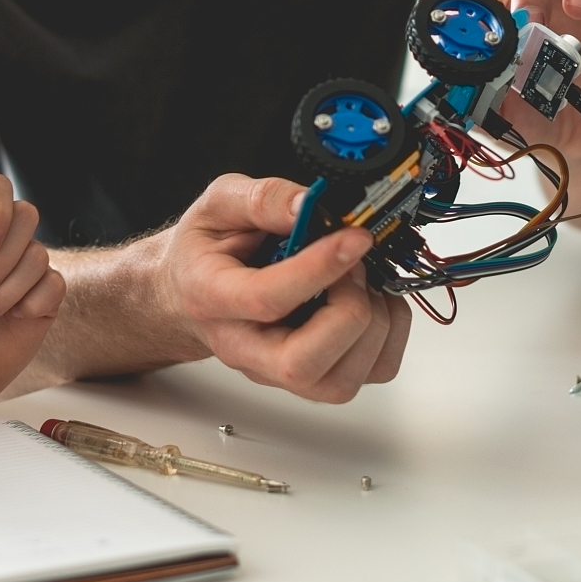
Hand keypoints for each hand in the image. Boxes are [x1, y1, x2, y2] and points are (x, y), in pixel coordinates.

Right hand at [158, 174, 411, 402]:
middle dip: (348, 312)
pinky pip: (370, 373)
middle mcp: (244, 347)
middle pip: (301, 363)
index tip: (353, 238)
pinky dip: (389, 334)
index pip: (266, 300)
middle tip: (355, 266)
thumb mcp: (218, 205)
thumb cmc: (206, 252)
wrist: (191, 292)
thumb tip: (308, 204)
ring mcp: (279, 370)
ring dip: (374, 325)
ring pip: (340, 382)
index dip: (318, 268)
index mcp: (211, 298)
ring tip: (363, 279)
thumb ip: (261, 199)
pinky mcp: (314, 375)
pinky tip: (372, 299)